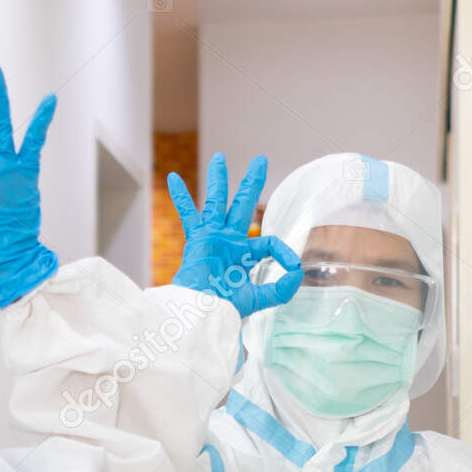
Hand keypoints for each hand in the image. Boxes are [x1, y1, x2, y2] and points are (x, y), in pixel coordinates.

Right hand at [168, 152, 301, 316]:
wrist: (202, 314)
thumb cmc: (226, 309)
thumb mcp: (259, 299)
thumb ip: (281, 289)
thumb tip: (298, 272)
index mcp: (244, 255)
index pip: (269, 243)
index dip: (284, 252)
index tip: (293, 266)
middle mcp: (229, 242)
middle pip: (243, 205)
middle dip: (252, 183)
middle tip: (260, 160)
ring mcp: (212, 237)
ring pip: (216, 201)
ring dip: (218, 179)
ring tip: (219, 158)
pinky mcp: (197, 238)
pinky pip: (188, 214)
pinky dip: (181, 197)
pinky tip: (173, 177)